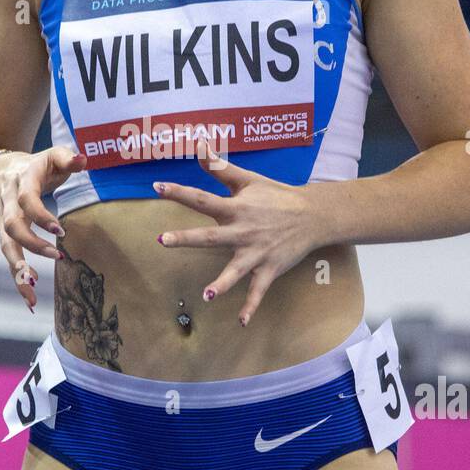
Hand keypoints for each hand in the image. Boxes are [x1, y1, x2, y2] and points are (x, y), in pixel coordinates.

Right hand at [0, 147, 85, 311]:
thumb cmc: (36, 167)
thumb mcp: (50, 156)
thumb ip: (66, 157)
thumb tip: (83, 159)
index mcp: (22, 182)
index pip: (26, 199)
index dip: (40, 215)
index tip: (60, 230)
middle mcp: (8, 203)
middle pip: (12, 225)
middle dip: (31, 243)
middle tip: (57, 255)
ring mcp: (3, 221)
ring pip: (5, 247)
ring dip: (18, 268)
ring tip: (32, 288)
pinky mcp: (5, 238)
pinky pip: (9, 260)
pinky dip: (18, 281)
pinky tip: (30, 301)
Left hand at [153, 140, 318, 326]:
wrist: (313, 215)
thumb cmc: (276, 196)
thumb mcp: (249, 180)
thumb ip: (221, 168)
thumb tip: (200, 147)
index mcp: (236, 208)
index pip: (202, 199)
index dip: (179, 192)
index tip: (156, 186)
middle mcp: (243, 231)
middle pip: (211, 236)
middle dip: (187, 238)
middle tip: (163, 241)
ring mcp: (256, 253)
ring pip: (236, 271)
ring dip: (222, 283)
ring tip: (207, 295)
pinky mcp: (269, 269)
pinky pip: (258, 292)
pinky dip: (250, 307)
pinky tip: (241, 322)